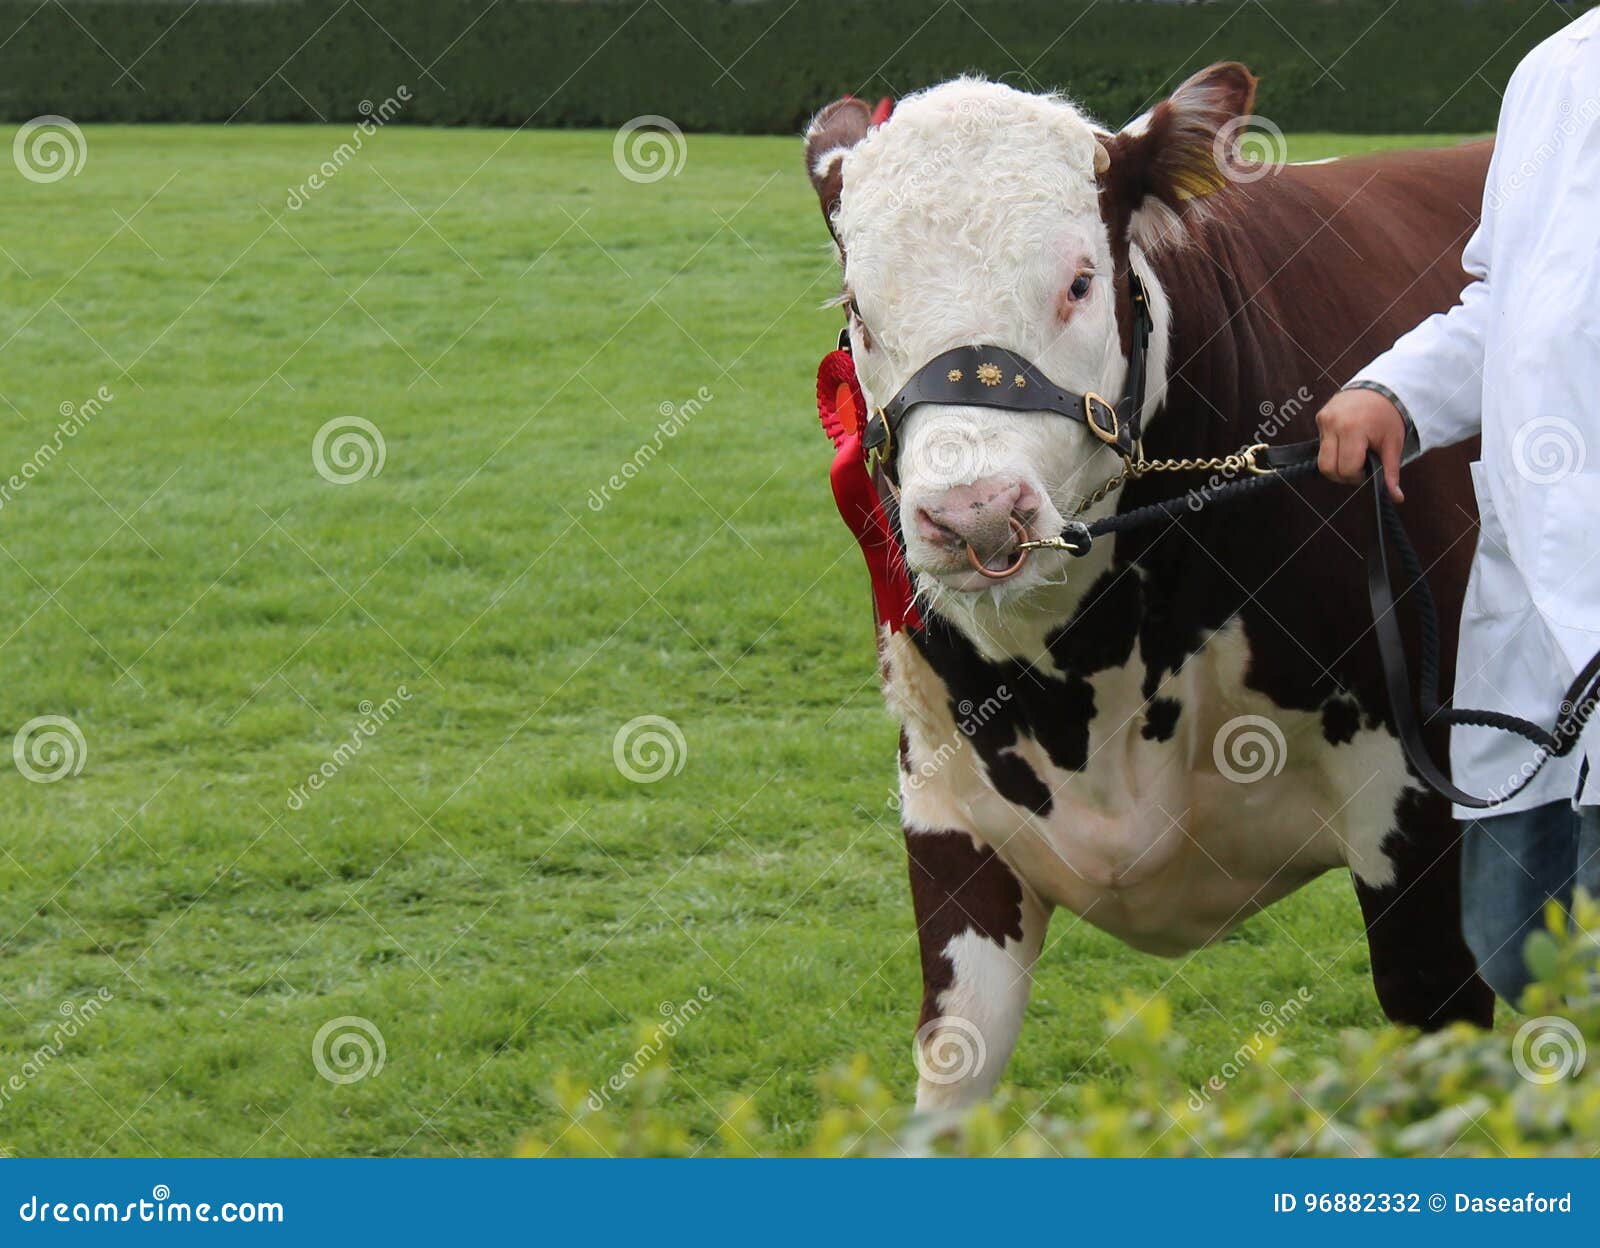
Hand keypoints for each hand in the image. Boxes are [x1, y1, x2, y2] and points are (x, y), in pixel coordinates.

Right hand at [1316, 387, 1406, 501]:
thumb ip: (1390, 472)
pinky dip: (1333, 449)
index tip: (1367, 470)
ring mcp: (1324, 420)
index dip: (1356, 476)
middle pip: (1328, 468)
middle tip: (1359, 467)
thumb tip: (1396, 498)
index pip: (1345, 468)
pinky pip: (1322, 444)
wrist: (1380, 387)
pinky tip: (1347, 442)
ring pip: (1321, 459)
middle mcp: (1333, 424)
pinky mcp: (1320, 418)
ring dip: (1336, 463)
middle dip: (1343, 474)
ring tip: (1353, 455)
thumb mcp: (1392, 444)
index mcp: (1353, 430)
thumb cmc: (1388, 416)